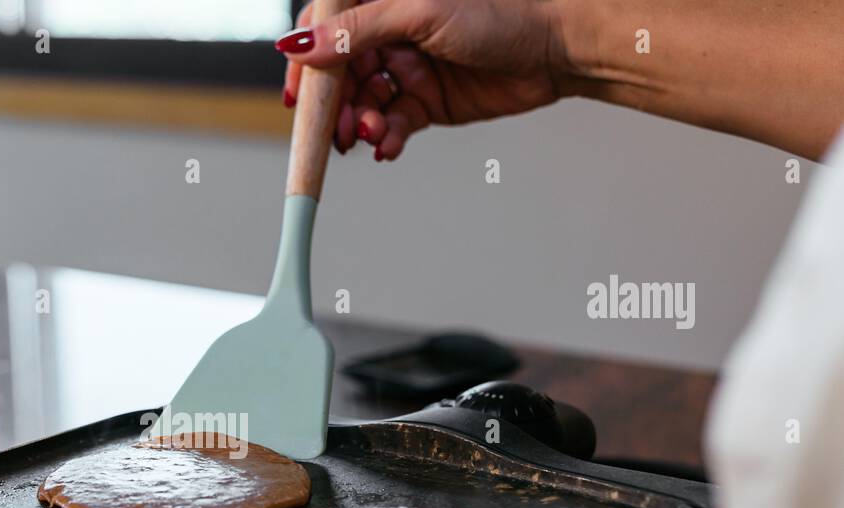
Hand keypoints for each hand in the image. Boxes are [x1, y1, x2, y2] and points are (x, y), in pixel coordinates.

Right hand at [279, 0, 567, 160]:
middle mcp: (390, 31)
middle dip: (333, 104)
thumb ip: (357, 31)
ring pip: (361, 102)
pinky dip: (383, 137)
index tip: (298, 95)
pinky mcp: (425, 102)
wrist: (559, 46)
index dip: (305, 61)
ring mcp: (406, 67)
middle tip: (337, 128)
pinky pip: (389, 124)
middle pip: (338, 73)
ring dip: (358, 123)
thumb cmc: (503, 10)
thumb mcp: (420, 14)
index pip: (324, 26)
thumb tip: (299, 45)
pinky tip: (387, 145)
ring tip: (368, 134)